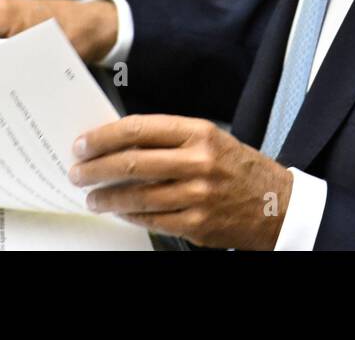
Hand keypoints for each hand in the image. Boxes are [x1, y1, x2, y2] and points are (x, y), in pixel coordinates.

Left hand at [71, 116, 293, 249]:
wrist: (277, 204)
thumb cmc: (237, 168)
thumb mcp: (209, 139)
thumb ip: (168, 139)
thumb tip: (118, 143)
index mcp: (199, 133)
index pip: (139, 129)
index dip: (103, 137)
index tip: (82, 144)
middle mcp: (199, 162)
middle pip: (132, 163)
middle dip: (96, 169)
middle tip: (77, 172)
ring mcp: (199, 195)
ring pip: (138, 196)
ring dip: (107, 198)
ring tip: (91, 197)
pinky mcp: (198, 224)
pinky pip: (152, 220)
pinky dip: (130, 216)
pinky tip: (119, 212)